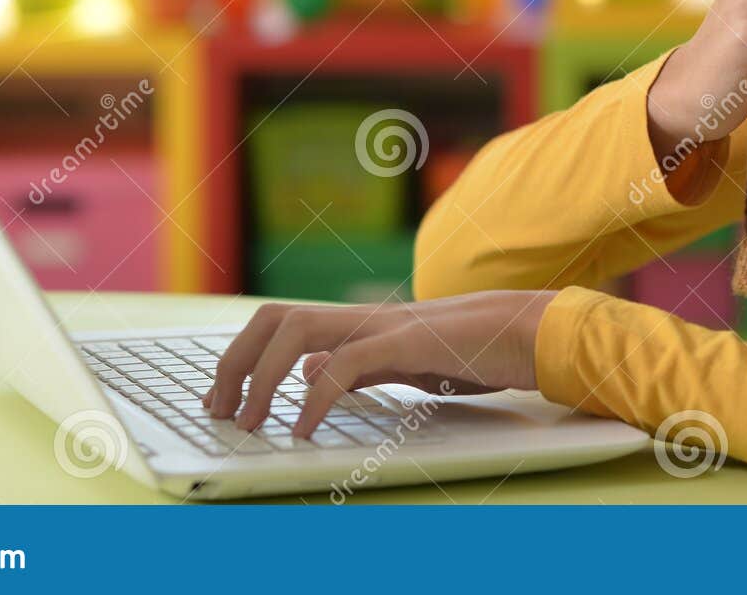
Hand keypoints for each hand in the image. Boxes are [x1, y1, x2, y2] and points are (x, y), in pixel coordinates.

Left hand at [203, 290, 556, 435]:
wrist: (527, 332)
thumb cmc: (473, 350)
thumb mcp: (402, 362)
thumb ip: (358, 365)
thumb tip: (311, 373)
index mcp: (357, 324)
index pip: (281, 322)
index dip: (242, 356)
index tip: (223, 397)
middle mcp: (361, 317)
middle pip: (274, 318)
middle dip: (234, 362)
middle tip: (219, 410)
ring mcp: (381, 325)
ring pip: (296, 330)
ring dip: (261, 376)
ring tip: (250, 420)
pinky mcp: (406, 343)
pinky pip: (346, 364)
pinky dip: (314, 397)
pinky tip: (302, 428)